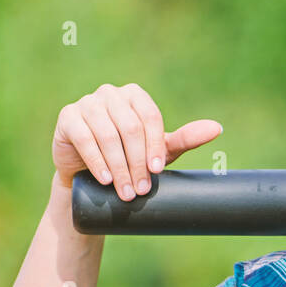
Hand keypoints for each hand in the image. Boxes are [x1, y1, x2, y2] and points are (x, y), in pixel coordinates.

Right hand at [51, 83, 223, 199]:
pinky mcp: (68, 117)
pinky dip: (97, 161)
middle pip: (130, 127)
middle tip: (140, 190)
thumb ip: (185, 138)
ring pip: (108, 135)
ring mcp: (87, 103)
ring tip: (125, 192)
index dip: (154, 146)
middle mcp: (110, 94)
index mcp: (135, 95)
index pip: (149, 117)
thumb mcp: (158, 150)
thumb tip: (217, 128)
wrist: (88, 174)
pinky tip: (106, 179)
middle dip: (137, 162)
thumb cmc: (129, 157)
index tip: (157, 171)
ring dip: (119, 167)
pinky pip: (84, 138)